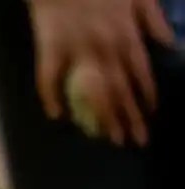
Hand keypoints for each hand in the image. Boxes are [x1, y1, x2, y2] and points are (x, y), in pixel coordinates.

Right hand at [28, 0, 174, 145]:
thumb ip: (152, 17)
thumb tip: (169, 44)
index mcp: (127, 34)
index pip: (140, 73)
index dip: (146, 97)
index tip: (150, 117)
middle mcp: (105, 48)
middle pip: (120, 90)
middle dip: (129, 117)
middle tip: (135, 141)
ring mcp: (76, 50)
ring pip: (92, 90)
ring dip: (102, 116)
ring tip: (109, 138)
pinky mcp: (50, 48)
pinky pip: (49, 78)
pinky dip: (51, 97)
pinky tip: (56, 115)